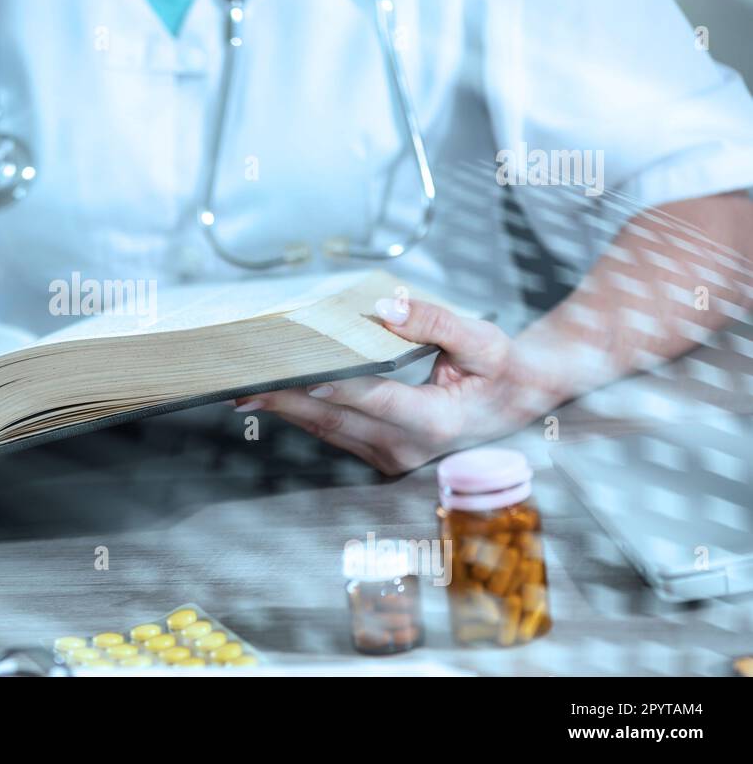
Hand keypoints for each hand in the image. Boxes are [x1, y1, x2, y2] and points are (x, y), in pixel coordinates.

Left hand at [234, 297, 560, 474]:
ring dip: (287, 410)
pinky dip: (305, 412)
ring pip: (329, 430)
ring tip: (243, 391)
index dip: (334, 388)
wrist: (522, 400)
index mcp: (437, 422)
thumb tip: (386, 306)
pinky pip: (336, 432)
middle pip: (336, 420)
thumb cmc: (504, 369)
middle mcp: (409, 448)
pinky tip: (276, 396)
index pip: (375, 400)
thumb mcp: (482, 340)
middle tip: (241, 386)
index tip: (297, 377)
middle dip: (287, 402)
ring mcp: (394, 457)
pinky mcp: (382, 455)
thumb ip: (433, 322)